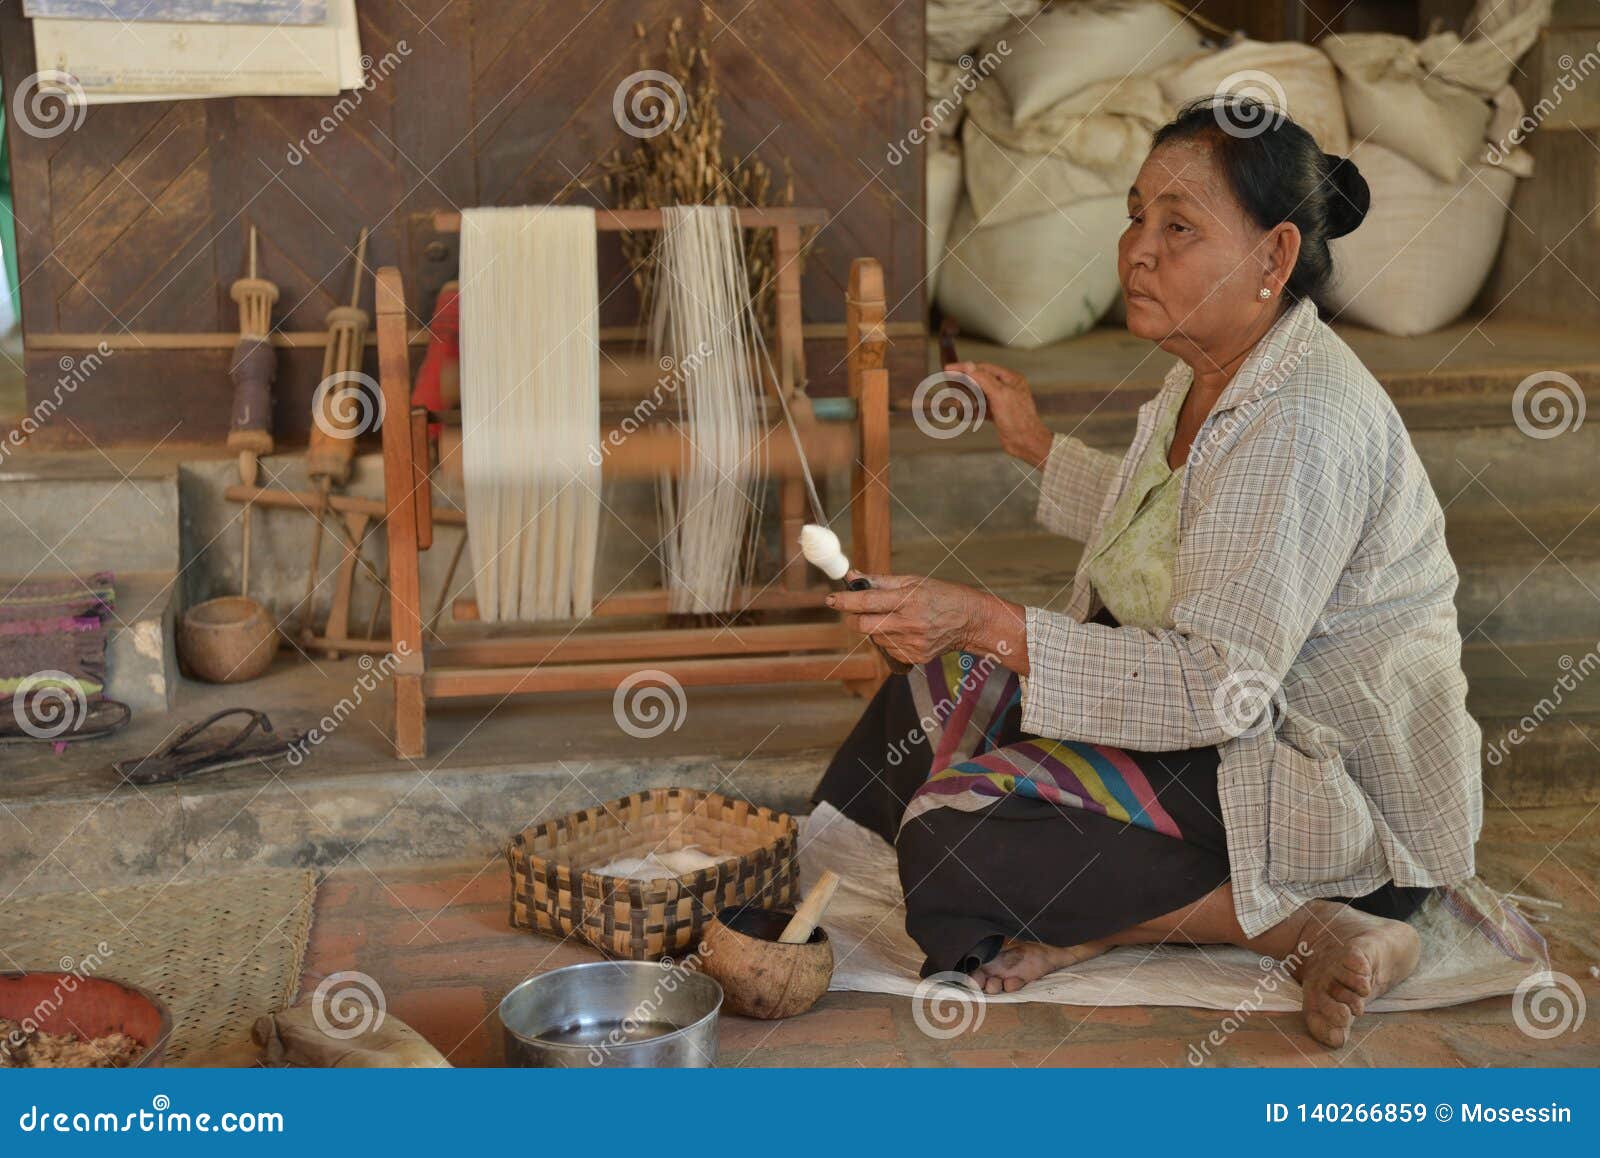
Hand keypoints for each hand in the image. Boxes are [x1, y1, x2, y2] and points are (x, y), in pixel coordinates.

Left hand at [826, 574, 985, 665]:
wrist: (971, 621)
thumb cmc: (942, 595)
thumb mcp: (913, 581)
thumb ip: (880, 580)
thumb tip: (852, 576)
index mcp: (909, 600)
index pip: (867, 601)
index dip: (845, 601)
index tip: (831, 599)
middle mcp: (909, 624)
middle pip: (864, 625)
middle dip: (855, 617)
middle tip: (860, 610)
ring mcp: (912, 643)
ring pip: (875, 638)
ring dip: (875, 627)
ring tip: (895, 618)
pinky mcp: (914, 657)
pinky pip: (888, 649)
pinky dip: (889, 639)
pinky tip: (905, 631)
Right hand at [948, 361, 1052, 467]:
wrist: (1025, 442)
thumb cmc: (1018, 419)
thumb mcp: (999, 395)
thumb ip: (984, 379)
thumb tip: (969, 366)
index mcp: (1010, 378)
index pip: (984, 368)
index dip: (966, 367)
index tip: (950, 368)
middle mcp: (1007, 387)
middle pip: (981, 379)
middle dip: (965, 381)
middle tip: (950, 382)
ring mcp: (1002, 400)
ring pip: (980, 393)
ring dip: (967, 395)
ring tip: (956, 398)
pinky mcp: (997, 413)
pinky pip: (981, 406)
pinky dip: (972, 407)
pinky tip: (965, 410)